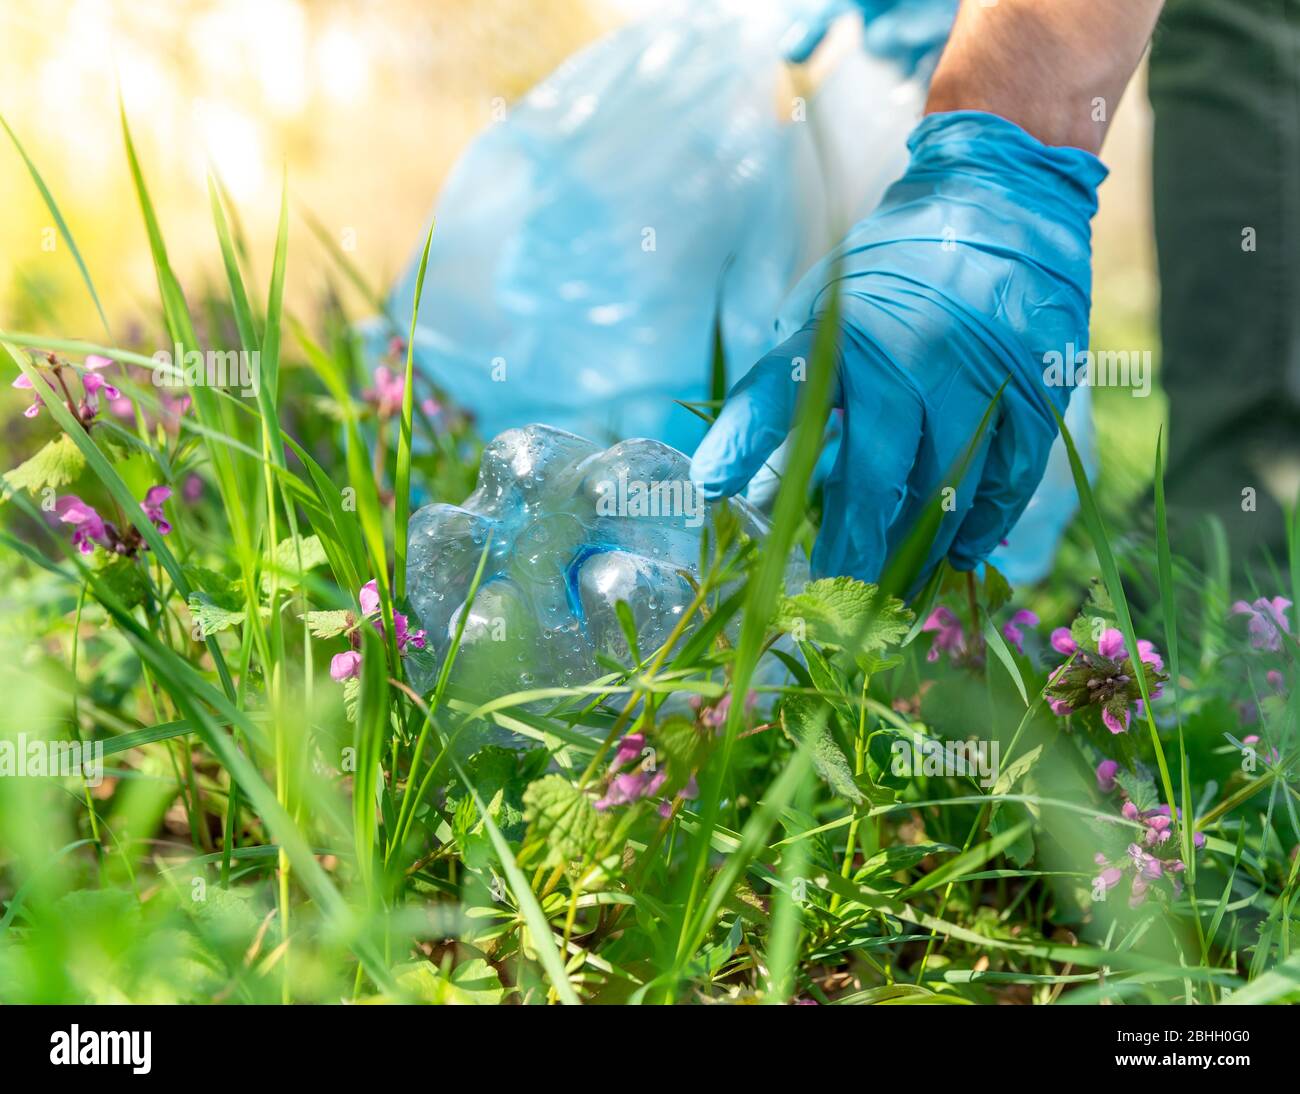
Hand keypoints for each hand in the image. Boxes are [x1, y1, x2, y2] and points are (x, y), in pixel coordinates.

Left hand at [690, 110, 1105, 581]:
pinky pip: (1008, 477)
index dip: (756, 461)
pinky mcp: (1034, 388)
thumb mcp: (823, 308)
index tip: (729, 511)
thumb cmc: (895, 266)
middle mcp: (911, 356)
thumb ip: (784, 388)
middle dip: (855, 546)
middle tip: (840, 603)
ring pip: (948, 489)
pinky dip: (984, 523)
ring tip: (897, 599)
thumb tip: (733, 482)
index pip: (790, 410)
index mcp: (848, 333)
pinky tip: (962, 555)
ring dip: (922, 550)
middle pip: (879, 475)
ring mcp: (979, 375)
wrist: (1001, 196)